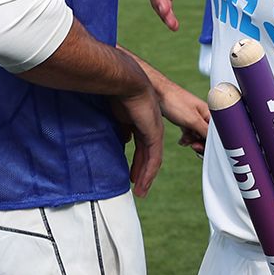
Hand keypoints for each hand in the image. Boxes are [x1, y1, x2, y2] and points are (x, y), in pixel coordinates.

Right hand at [110, 55, 163, 196]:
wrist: (125, 83)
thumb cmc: (119, 94)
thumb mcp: (119, 116)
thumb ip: (123, 129)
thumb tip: (124, 139)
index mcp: (142, 124)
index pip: (142, 148)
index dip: (138, 163)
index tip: (133, 175)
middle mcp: (152, 129)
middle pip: (149, 156)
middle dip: (143, 173)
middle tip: (139, 187)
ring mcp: (155, 132)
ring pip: (153, 160)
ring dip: (146, 177)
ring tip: (141, 190)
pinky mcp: (154, 135)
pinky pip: (153, 158)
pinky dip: (148, 172)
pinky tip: (144, 182)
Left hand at [160, 80, 209, 155]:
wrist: (157, 92)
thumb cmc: (175, 101)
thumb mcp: (192, 120)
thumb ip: (205, 132)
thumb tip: (214, 143)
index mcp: (211, 113)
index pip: (218, 133)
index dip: (210, 142)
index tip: (200, 146)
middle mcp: (205, 115)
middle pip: (209, 135)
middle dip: (200, 142)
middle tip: (193, 145)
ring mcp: (196, 118)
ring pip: (199, 135)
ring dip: (192, 141)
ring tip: (185, 141)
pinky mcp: (187, 120)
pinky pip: (191, 133)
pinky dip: (187, 138)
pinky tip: (182, 140)